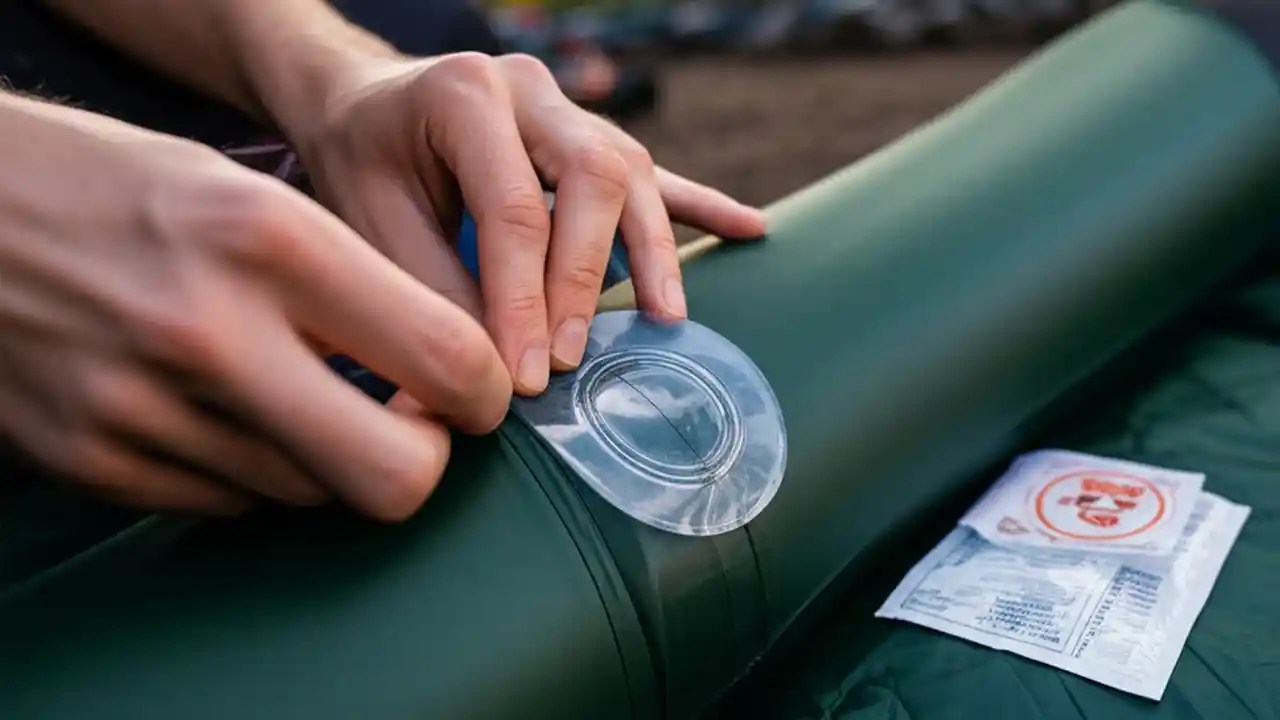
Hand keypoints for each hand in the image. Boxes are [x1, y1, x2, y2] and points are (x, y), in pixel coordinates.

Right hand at [0, 96, 510, 519]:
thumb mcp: (244, 193)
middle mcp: (209, 330)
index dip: (484, 391)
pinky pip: (230, 502)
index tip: (475, 390)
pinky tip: (218, 409)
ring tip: (288, 390)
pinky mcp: (94, 461)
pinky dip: (250, 467)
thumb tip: (441, 370)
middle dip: (427, 459)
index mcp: (266, 237)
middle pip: (396, 475)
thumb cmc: (114, 187)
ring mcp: (144, 408)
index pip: (444, 355)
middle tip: (416, 424)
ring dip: (328, 455)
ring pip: (314, 493)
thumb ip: (346, 281)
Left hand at [282, 52, 765, 395]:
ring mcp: (569, 109)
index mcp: (468, 93)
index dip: (523, 302)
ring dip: (653, 254)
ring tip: (670, 321)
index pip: (514, 209)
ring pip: (633, 174)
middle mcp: (530, 88)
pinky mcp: (589, 136)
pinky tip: (750, 230)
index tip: (525, 379)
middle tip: (574, 359)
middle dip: (587, 278)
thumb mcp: (370, 222)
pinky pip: (656, 172)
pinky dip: (700, 208)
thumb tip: (497, 370)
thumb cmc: (358, 159)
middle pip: (593, 179)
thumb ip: (435, 287)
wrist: (359, 101)